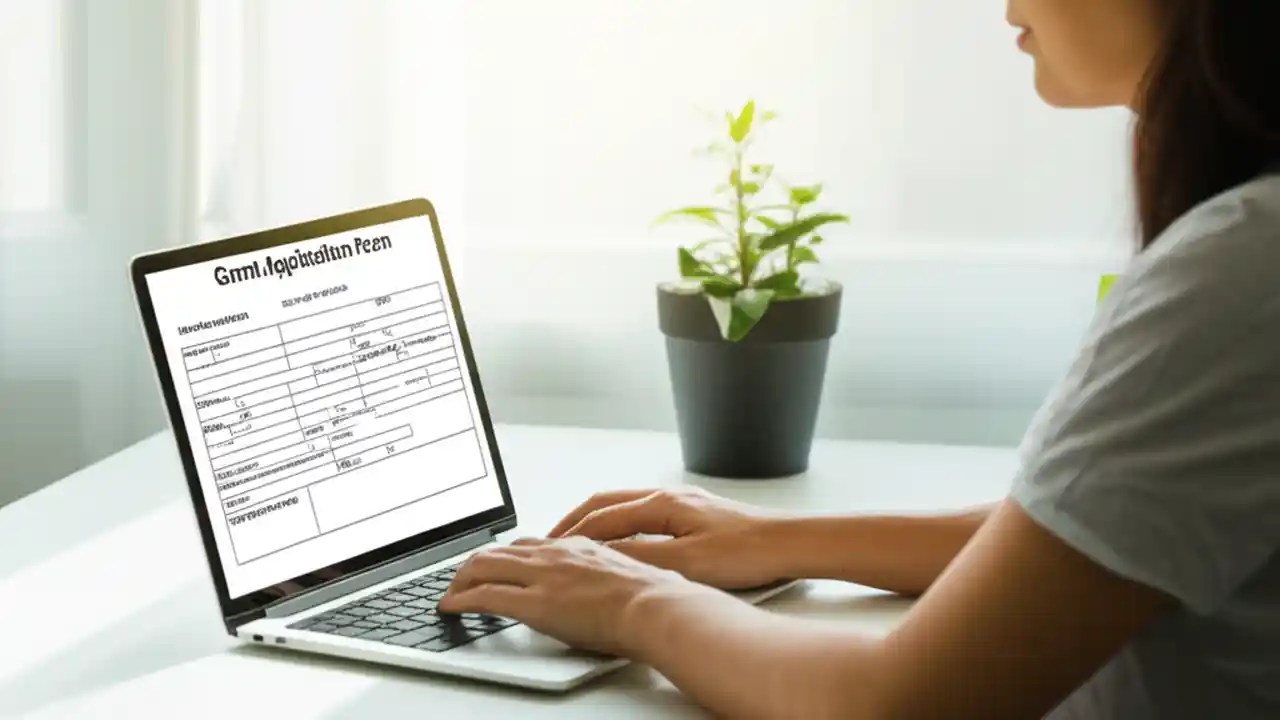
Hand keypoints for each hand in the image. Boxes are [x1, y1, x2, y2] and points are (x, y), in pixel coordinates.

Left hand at [438, 536, 715, 656]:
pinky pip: (485, 596)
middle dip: (474, 564)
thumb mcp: (625, 575)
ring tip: (452, 592)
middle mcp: (556, 554)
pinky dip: (461, 599)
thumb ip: (605, 577)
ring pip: (485, 566)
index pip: (529, 544)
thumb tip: (606, 591)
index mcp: (578, 547)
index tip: (497, 564)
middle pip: (500, 550)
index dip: (506, 554)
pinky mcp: (534, 602)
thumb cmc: (652, 599)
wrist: (655, 607)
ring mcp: (543, 576)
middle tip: (462, 578)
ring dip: (462, 579)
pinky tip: (451, 607)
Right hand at [547, 487, 791, 589]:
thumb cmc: (747, 552)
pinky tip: (622, 543)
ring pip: (625, 506)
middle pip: (607, 503)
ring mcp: (683, 504)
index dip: (570, 534)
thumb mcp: (686, 563)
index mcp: (662, 504)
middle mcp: (669, 496)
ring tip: (577, 542)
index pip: (601, 517)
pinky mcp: (696, 515)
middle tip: (550, 541)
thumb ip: (641, 558)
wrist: (790, 543)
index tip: (546, 549)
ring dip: (597, 522)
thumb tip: (600, 558)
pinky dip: (621, 527)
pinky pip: (644, 515)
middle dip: (575, 521)